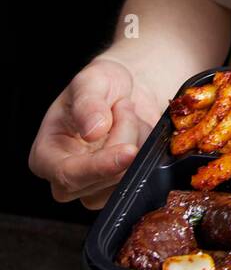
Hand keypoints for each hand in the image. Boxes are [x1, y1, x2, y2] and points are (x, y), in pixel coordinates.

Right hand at [29, 58, 163, 210]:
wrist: (126, 91)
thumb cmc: (100, 85)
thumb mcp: (91, 81)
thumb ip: (88, 103)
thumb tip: (92, 132)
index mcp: (45, 156)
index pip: (68, 175)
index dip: (100, 166)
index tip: (130, 151)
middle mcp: (66, 179)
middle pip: (104, 178)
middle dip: (125, 139)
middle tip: (123, 106)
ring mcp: (94, 188)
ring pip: (126, 179)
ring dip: (138, 142)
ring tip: (127, 116)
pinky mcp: (119, 188)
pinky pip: (142, 178)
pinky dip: (148, 151)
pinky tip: (138, 132)